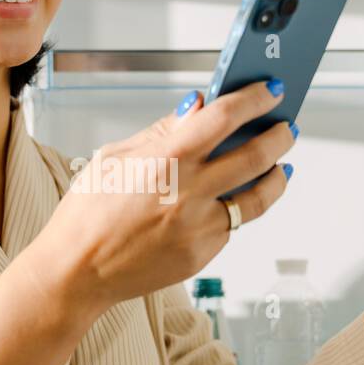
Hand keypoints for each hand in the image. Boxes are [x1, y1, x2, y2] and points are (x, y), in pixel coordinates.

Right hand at [38, 80, 296, 310]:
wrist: (77, 271)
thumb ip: (162, 132)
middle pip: (256, 156)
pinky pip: (232, 225)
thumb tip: (197, 107)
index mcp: (166, 160)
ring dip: (276, 177)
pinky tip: (238, 198)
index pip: (224, 117)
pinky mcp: (202, 253)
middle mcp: (189, 193)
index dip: (253, 100)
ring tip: (280, 166)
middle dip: (279, 136)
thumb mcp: (114, 158)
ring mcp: (199, 227)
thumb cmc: (87, 214)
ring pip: (258, 198)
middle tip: (286, 128)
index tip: (269, 92)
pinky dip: (239, 207)